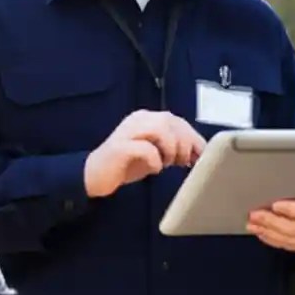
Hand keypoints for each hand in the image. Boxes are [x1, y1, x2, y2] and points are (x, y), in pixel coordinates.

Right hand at [84, 110, 205, 197]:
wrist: (95, 175)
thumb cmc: (127, 164)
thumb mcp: (156, 154)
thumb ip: (174, 149)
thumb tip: (198, 154)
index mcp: (147, 118)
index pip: (177, 121)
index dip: (193, 137)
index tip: (200, 155)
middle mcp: (138, 120)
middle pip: (171, 121)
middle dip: (183, 143)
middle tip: (182, 162)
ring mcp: (128, 131)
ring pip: (160, 129)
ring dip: (170, 148)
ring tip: (168, 163)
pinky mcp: (120, 147)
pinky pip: (145, 148)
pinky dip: (155, 160)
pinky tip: (154, 169)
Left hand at [247, 190, 294, 251]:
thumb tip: (273, 188)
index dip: (291, 210)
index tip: (274, 205)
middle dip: (273, 222)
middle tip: (255, 214)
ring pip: (291, 239)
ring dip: (268, 232)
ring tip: (252, 224)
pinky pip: (287, 245)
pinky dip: (271, 239)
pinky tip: (260, 231)